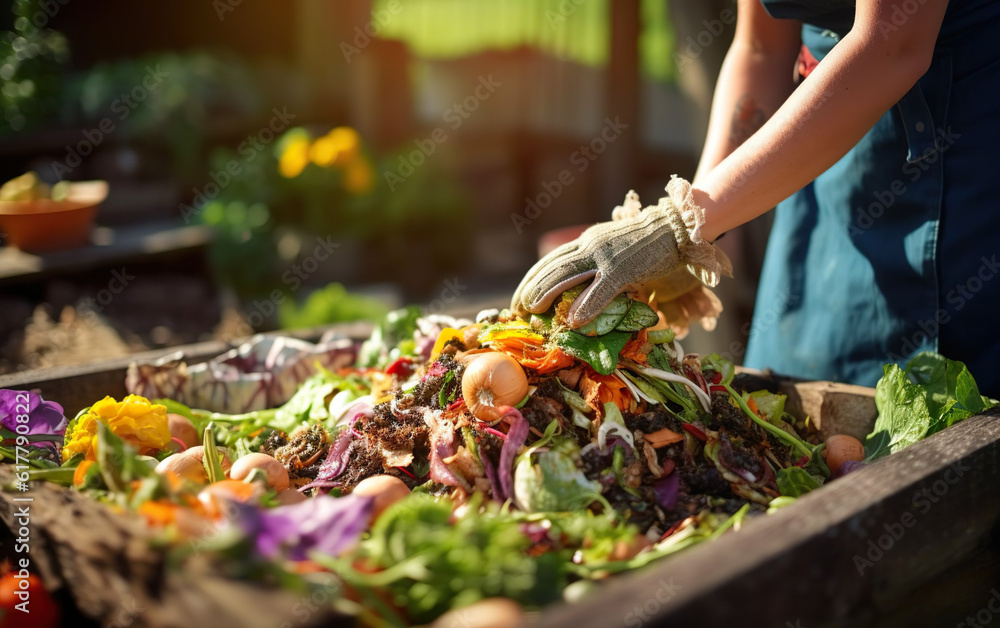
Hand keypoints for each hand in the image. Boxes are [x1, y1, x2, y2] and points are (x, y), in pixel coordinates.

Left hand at [511, 176, 731, 327]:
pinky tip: (572, 320)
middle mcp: (590, 246)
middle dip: (531, 288)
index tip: (520, 296)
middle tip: (517, 308)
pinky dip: (584, 305)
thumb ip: (598, 264)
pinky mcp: (624, 268)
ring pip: (566, 274)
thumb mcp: (615, 248)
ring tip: (532, 310)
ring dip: (546, 292)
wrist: (677, 226)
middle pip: (552, 267)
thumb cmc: (649, 242)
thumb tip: (584, 289)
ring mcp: (606, 256)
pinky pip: (600, 290)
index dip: (533, 279)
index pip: (551, 260)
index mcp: (587, 242)